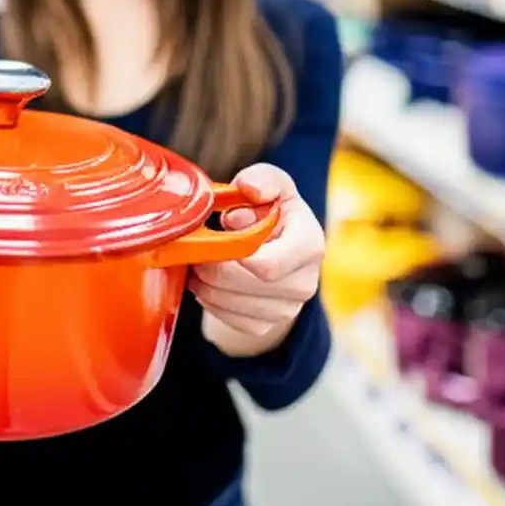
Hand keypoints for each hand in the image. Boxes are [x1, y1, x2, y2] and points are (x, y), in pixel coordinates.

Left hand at [189, 164, 324, 357]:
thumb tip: (251, 190)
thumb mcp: (272, 185)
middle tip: (195, 252)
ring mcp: (287, 309)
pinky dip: (210, 302)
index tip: (215, 238)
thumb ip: (262, 179)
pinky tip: (208, 282)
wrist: (277, 248)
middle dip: (211, 268)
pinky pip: (229, 320)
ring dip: (206, 285)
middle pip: (244, 286)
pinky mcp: (267, 326)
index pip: (268, 265)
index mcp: (309, 245)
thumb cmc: (271, 210)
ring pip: (232, 305)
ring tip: (199, 264)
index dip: (233, 256)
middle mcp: (304, 282)